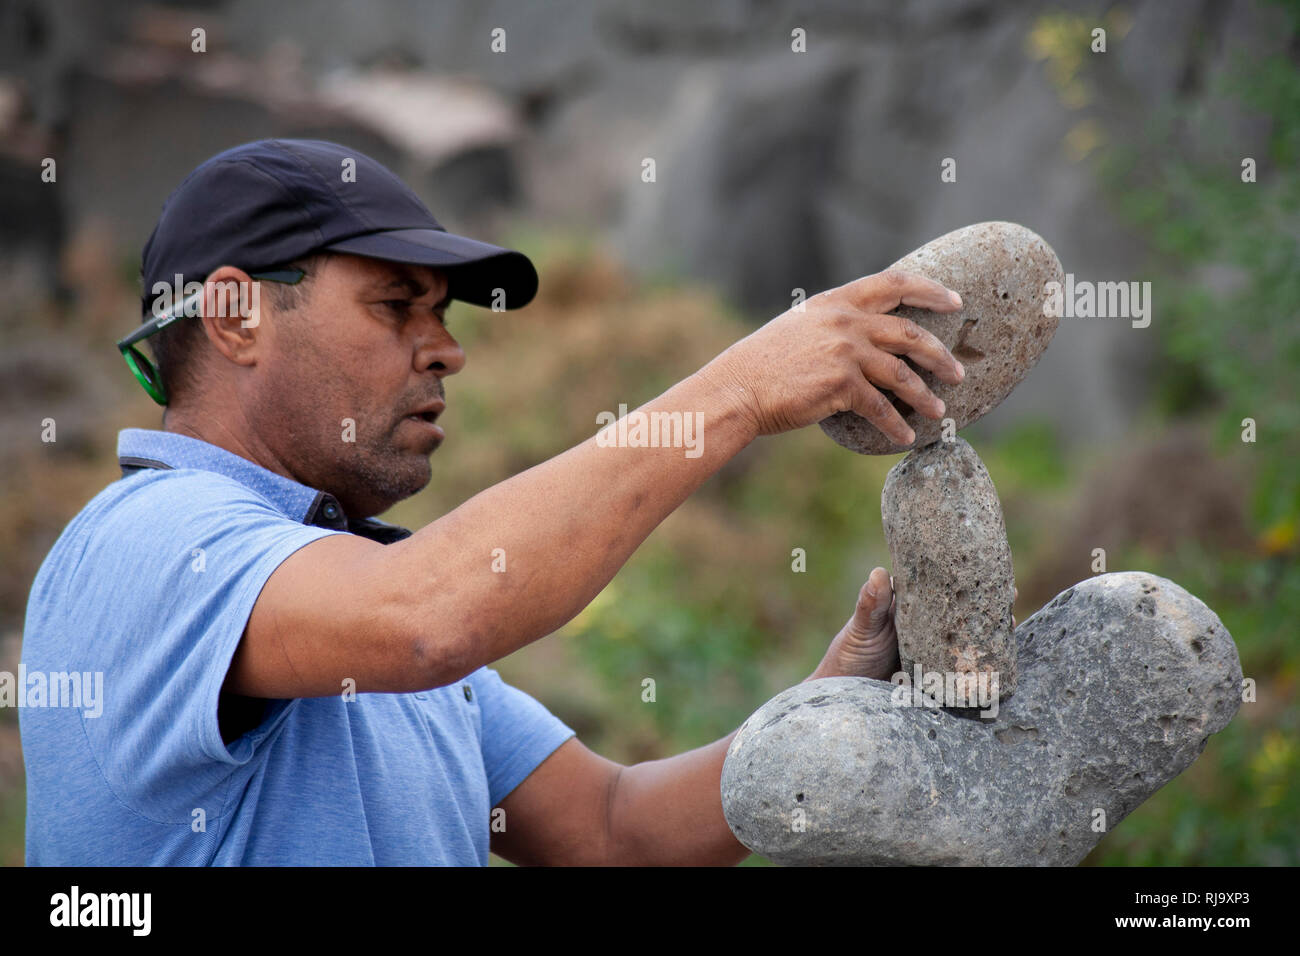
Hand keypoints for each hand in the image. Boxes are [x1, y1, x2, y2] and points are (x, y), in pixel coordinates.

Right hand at [696, 270, 965, 445]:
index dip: (929, 290)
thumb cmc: (762, 365)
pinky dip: (897, 424)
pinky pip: (881, 407)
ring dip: (926, 394)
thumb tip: (865, 337)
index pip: (893, 283)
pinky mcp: (841, 385)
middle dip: (939, 354)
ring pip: (902, 373)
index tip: (955, 301)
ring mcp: (844, 352)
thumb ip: (833, 325)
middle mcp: (844, 322)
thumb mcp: (799, 328)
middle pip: (909, 333)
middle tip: (957, 371)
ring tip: (941, 410)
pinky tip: (907, 436)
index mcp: (835, 302)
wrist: (736, 389)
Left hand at [807, 574, 1019, 682]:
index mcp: (910, 608)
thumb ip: (870, 605)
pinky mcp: (938, 679)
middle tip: (1008, 594)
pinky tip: (998, 662)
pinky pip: (962, 670)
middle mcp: (926, 627)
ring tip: (1009, 625)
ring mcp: (934, 652)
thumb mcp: (860, 628)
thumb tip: (878, 571)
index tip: (984, 564)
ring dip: (988, 633)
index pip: (939, 585)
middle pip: (960, 611)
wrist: (846, 694)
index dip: (961, 574)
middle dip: (985, 602)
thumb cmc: (850, 654)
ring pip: (966, 639)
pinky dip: (980, 665)